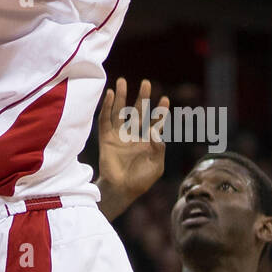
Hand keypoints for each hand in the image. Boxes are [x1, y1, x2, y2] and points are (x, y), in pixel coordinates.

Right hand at [97, 77, 168, 213]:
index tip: (166, 99)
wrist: (122, 190)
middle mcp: (133, 135)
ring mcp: (119, 136)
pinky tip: (109, 95)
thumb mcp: (157, 165)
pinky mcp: (106, 138)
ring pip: (120, 112)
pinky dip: (107, 107)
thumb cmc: (141, 180)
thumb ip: (159, 147)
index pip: (155, 122)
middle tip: (147, 83)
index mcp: (147, 141)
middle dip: (143, 98)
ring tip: (123, 81)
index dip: (160, 111)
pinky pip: (105, 120)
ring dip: (121, 97)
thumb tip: (154, 129)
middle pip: (138, 112)